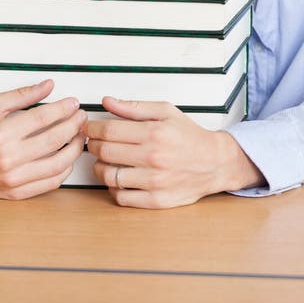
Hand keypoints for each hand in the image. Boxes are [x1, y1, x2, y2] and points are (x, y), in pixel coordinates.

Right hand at [0, 79, 86, 198]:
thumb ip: (23, 95)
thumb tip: (49, 85)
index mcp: (2, 133)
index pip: (43, 118)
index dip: (63, 109)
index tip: (73, 103)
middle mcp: (8, 158)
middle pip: (54, 140)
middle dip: (74, 126)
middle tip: (81, 117)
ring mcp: (13, 179)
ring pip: (57, 165)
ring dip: (74, 149)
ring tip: (79, 136)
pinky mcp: (15, 193)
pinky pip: (49, 184)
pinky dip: (64, 170)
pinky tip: (67, 158)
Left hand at [86, 97, 263, 208]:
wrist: (215, 162)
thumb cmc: (189, 136)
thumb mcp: (165, 112)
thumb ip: (134, 107)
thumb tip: (107, 101)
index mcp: (154, 133)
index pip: (109, 130)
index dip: (92, 129)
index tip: (88, 128)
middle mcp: (153, 158)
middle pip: (106, 152)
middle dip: (94, 146)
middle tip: (94, 143)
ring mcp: (154, 182)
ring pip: (109, 177)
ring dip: (100, 168)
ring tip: (104, 161)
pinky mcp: (156, 200)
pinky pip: (122, 198)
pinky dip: (113, 189)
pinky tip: (118, 178)